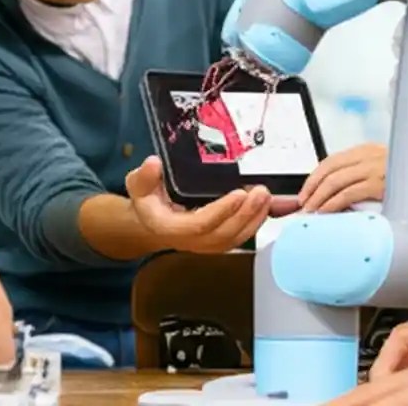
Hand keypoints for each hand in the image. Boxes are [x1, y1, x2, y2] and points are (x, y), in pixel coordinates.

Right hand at [125, 157, 274, 252]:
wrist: (151, 222)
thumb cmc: (148, 201)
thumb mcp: (138, 185)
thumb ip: (144, 176)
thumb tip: (153, 163)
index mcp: (170, 228)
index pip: (199, 225)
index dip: (220, 211)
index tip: (238, 194)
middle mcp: (190, 241)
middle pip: (223, 234)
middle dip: (245, 214)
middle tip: (261, 193)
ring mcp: (206, 244)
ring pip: (235, 239)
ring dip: (255, 219)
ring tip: (267, 198)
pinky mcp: (219, 241)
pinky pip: (240, 236)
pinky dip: (256, 222)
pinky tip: (268, 207)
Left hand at [298, 143, 386, 212]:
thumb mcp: (385, 170)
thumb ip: (362, 176)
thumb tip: (336, 193)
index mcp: (367, 151)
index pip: (332, 161)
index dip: (314, 177)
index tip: (305, 191)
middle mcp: (368, 156)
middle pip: (329, 168)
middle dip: (311, 187)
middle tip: (303, 203)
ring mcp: (373, 170)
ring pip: (334, 181)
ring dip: (318, 197)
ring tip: (311, 210)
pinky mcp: (379, 185)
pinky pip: (348, 194)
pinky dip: (332, 203)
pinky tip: (326, 211)